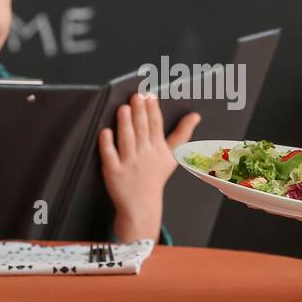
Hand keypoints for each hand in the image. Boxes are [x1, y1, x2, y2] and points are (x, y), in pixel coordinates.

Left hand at [99, 93, 200, 240]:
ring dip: (125, 123)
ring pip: (127, 140)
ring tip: (124, 108)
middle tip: (136, 96)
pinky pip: (110, 155)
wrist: (141, 205)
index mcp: (158, 149)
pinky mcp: (113, 171)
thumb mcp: (172, 156)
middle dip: (139, 112)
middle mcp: (144, 155)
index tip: (150, 96)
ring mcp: (128, 163)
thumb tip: (196, 115)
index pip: (156, 126)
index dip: (153, 110)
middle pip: (142, 130)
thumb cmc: (155, 176)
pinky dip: (107, 144)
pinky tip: (106, 131)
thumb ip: (182, 134)